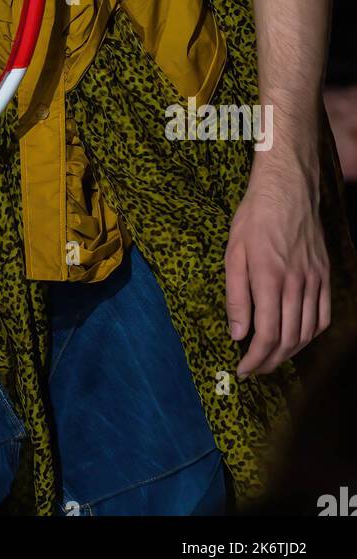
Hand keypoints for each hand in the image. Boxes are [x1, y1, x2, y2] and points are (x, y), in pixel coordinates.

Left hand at [225, 144, 330, 378]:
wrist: (288, 189)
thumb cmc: (254, 217)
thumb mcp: (233, 252)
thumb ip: (236, 295)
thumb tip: (237, 334)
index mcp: (269, 278)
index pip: (267, 335)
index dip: (255, 359)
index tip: (242, 370)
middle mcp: (296, 283)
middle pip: (288, 339)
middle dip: (270, 362)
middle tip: (254, 369)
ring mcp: (315, 280)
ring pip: (308, 332)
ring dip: (290, 352)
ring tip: (271, 358)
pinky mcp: (325, 275)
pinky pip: (323, 315)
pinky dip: (311, 335)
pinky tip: (297, 338)